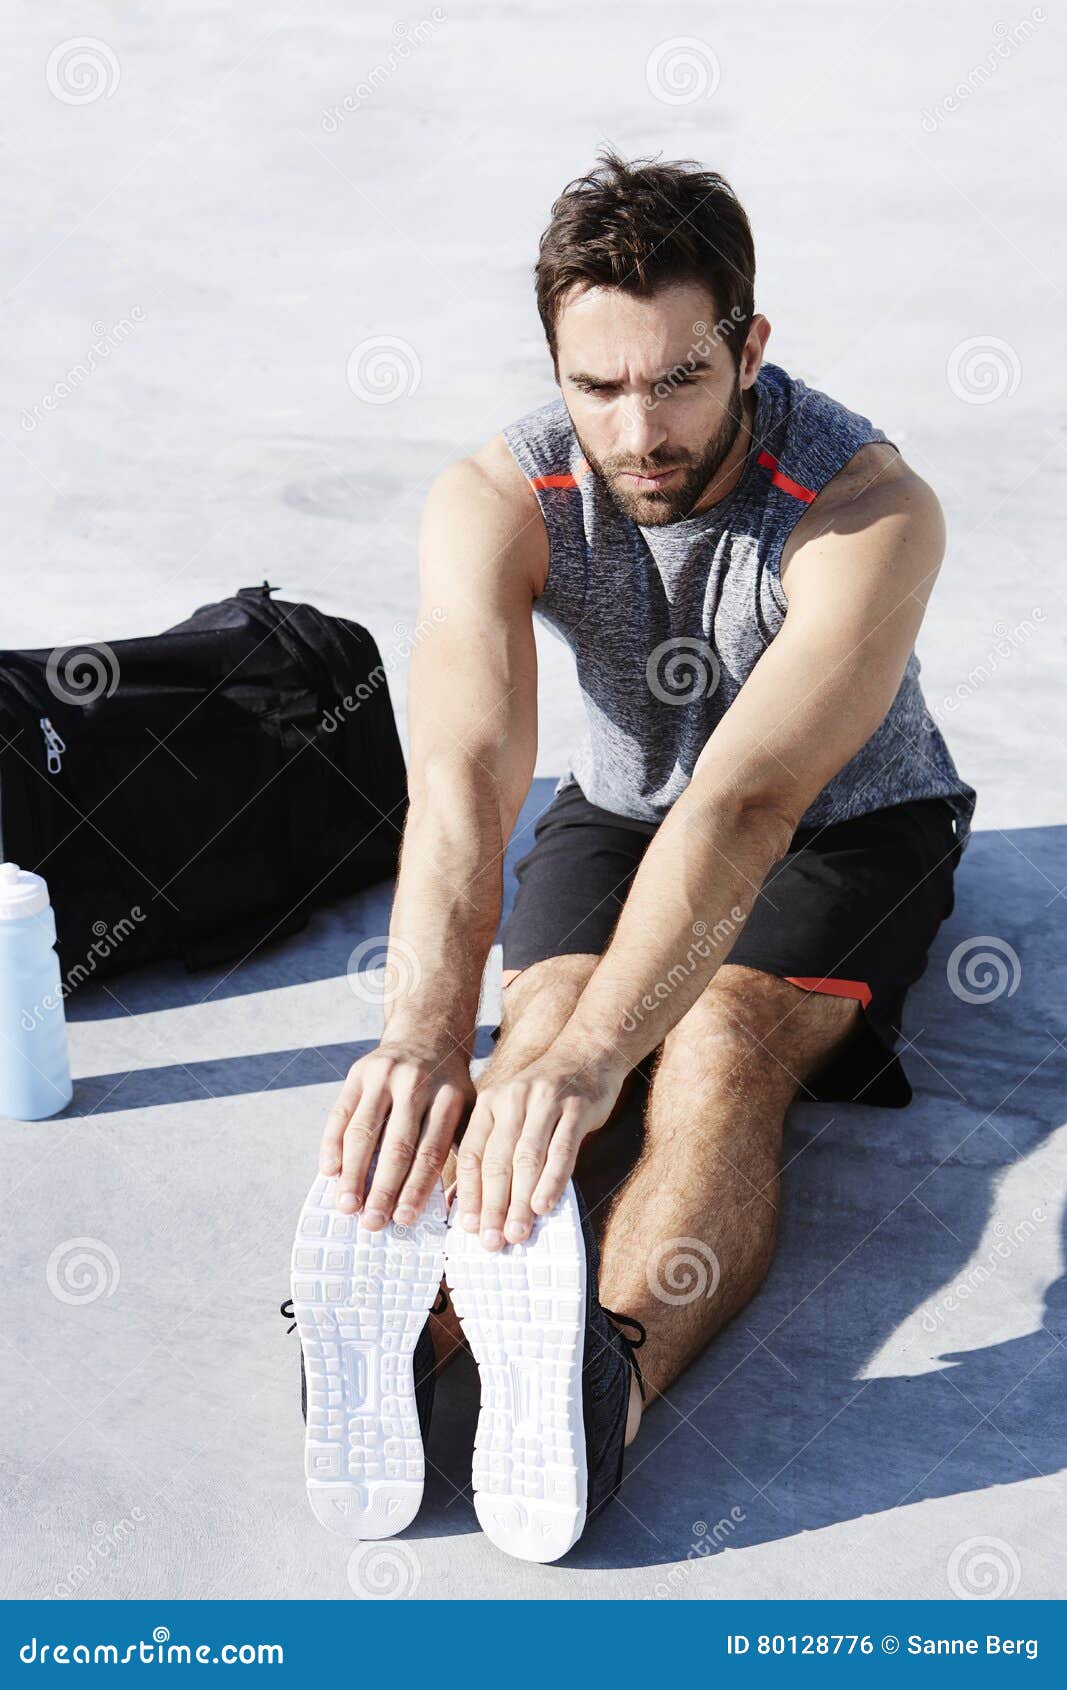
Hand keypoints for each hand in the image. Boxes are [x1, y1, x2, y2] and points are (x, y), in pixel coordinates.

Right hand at [319, 1042, 474, 1227]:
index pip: (429, 1151)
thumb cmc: (448, 1089)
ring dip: (352, 1173)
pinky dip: (332, 1144)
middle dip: (383, 1188)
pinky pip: (340, 1113)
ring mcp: (383, 1075)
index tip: (403, 1219)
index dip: (415, 1188)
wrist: (426, 1035)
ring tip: (347, 1205)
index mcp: (448, 1097)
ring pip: (363, 1131)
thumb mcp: (467, 1110)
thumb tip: (456, 1208)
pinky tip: (329, 1172)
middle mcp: (415, 1084)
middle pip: (396, 1145)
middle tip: (372, 1222)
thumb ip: (460, 1149)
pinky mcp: (358, 1072)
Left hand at [455, 1050, 627, 1250]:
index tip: (467, 1228)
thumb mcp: (510, 1114)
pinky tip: (543, 1205)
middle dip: (492, 1206)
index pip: (471, 1154)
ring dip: (519, 1200)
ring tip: (516, 1233)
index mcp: (489, 1105)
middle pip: (496, 1161)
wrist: (586, 1052)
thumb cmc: (544, 1096)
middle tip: (491, 1242)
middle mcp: (512, 1101)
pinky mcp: (576, 1107)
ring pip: (527, 1158)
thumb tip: (464, 1204)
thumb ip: (490, 1153)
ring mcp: (544, 1102)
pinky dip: (551, 1180)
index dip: (468, 1193)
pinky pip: (562, 1149)